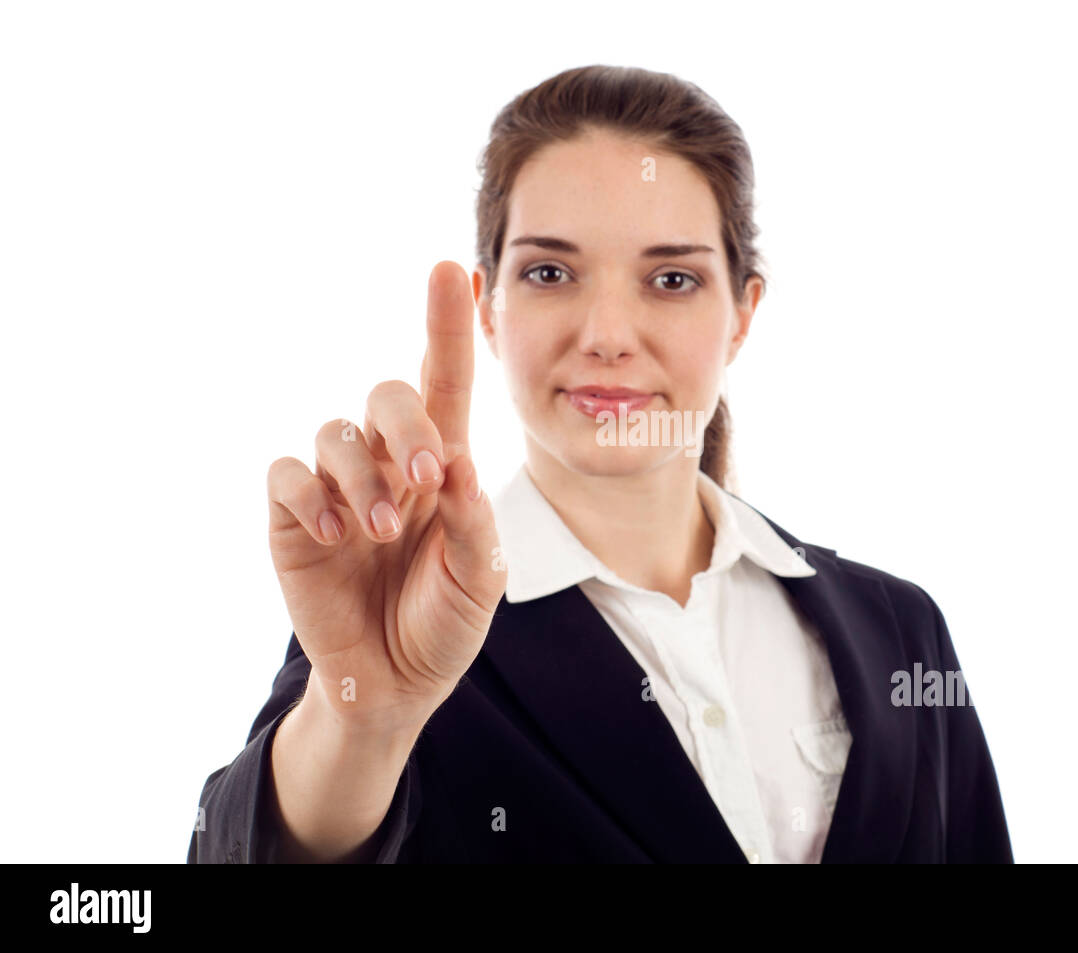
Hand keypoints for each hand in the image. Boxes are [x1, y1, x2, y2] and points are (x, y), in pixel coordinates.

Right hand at [266, 261, 504, 730]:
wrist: (394, 683)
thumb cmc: (442, 622)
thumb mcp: (479, 582)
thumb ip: (474, 525)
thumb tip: (458, 463)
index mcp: (443, 467)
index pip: (446, 383)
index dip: (448, 325)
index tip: (454, 268)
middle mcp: (389, 463)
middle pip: (388, 394)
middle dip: (407, 424)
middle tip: (429, 474)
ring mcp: (336, 487)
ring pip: (336, 433)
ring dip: (362, 475)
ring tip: (382, 529)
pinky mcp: (292, 516)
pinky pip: (288, 475)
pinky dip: (311, 495)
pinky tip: (336, 534)